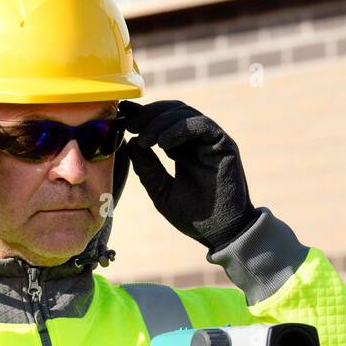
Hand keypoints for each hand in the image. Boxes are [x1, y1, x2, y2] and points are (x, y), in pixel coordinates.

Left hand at [120, 99, 254, 250]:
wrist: (221, 234)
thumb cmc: (195, 217)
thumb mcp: (162, 191)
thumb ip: (148, 168)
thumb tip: (131, 143)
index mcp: (183, 150)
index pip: (162, 123)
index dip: (142, 115)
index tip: (122, 114)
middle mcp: (198, 141)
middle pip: (172, 111)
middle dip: (149, 115)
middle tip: (130, 124)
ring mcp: (211, 141)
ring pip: (185, 113)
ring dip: (160, 122)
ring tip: (145, 139)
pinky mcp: (224, 144)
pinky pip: (201, 125)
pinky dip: (179, 129)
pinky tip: (163, 143)